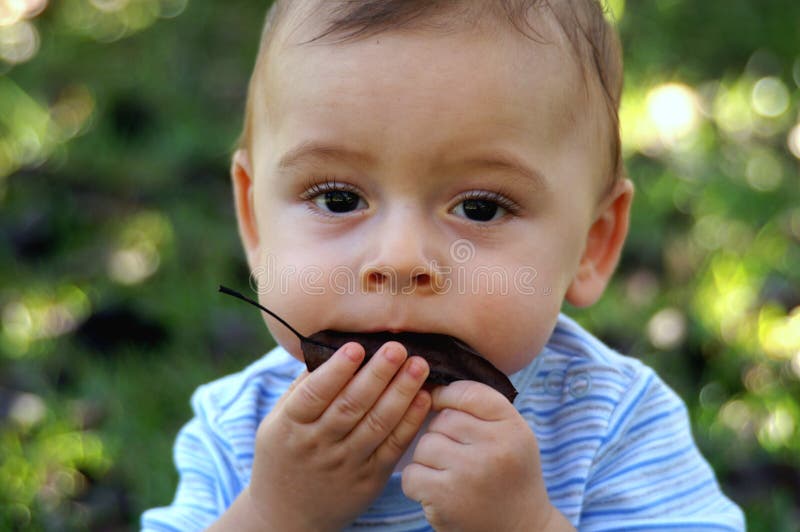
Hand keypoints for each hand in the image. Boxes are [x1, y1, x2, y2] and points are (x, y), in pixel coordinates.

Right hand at [244, 342, 431, 530]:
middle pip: (351, 406)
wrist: (288, 515)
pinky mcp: (369, 480)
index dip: (336, 371)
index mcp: (289, 426)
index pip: (314, 395)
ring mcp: (345, 464)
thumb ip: (301, 389)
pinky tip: (423, 397)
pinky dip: (410, 422)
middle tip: (398, 347)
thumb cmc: (285, 454)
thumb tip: (330, 348)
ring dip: (401, 393)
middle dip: (377, 375)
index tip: (357, 346)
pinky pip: (393, 447)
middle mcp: (317, 446)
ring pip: (376, 424)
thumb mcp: (276, 422)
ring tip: (418, 365)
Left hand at [402, 381, 570, 530]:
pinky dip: (418, 483)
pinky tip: (437, 491)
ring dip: (428, 459)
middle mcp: (495, 448)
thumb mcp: (512, 435)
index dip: (448, 395)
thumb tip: (430, 386)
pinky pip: (412, 474)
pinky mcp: (446, 498)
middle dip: (442, 434)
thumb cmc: (509, 475)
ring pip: (425, 445)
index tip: (442, 405)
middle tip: (457, 455)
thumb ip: (481, 409)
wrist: (519, 530)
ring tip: (449, 474)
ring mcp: (470, 473)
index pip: (469, 392)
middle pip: (443, 419)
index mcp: (513, 427)